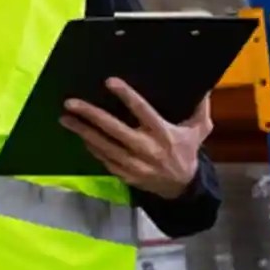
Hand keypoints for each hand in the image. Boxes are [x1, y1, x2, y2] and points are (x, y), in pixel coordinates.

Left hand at [59, 78, 211, 198]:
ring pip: (103, 145)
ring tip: (65, 118)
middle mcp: (146, 148)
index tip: (109, 82)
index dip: (126, 95)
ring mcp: (133, 163)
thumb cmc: (186, 151)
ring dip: (82, 131)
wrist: (181, 187)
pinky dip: (91, 147)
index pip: (142, 110)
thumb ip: (200, 108)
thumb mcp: (199, 130)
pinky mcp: (125, 174)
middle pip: (113, 128)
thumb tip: (204, 85)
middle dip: (90, 115)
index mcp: (163, 133)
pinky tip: (80, 136)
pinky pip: (103, 159)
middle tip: (70, 103)